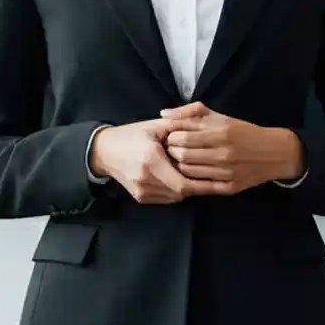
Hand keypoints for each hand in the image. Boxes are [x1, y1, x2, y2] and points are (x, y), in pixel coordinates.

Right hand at [90, 119, 206, 204]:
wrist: (104, 152)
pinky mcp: (140, 197)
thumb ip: (179, 126)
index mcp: (151, 159)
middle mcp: (146, 179)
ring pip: (174, 197)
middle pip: (181, 192)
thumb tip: (203, 128)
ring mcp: (141, 190)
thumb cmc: (131, 135)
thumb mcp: (154, 126)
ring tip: (200, 178)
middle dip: (198, 186)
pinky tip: (181, 180)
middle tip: (216, 180)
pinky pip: (165, 198)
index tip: (220, 180)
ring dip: (187, 189)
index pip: (184, 182)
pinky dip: (175, 191)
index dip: (203, 184)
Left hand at [158, 102, 303, 195]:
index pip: (181, 137)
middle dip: (171, 152)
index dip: (170, 137)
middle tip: (172, 149)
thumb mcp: (220, 117)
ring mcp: (226, 172)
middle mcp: (223, 153)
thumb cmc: (243, 131)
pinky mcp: (230, 187)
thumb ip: (190, 113)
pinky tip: (192, 172)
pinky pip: (200, 185)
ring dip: (179, 166)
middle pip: (181, 155)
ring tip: (180, 160)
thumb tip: (163, 114)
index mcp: (220, 133)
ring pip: (187, 172)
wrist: (274, 153)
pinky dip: (191, 179)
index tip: (171, 136)